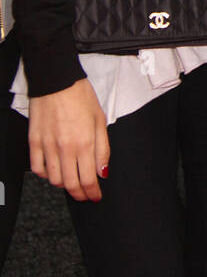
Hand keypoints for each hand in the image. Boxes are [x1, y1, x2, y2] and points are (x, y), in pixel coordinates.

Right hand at [29, 77, 109, 202]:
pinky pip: (37, 168)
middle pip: (71, 184)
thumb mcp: (100, 119)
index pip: (89, 179)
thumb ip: (103, 149)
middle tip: (85, 195)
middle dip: (80, 194)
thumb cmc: (80, 96)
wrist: (56, 80)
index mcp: (85, 142)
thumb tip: (103, 172)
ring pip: (54, 179)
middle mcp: (65, 148)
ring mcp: (47, 146)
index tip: (95, 196)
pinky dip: (46, 174)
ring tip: (71, 180)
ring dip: (64, 185)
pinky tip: (53, 170)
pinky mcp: (34, 141)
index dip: (93, 193)